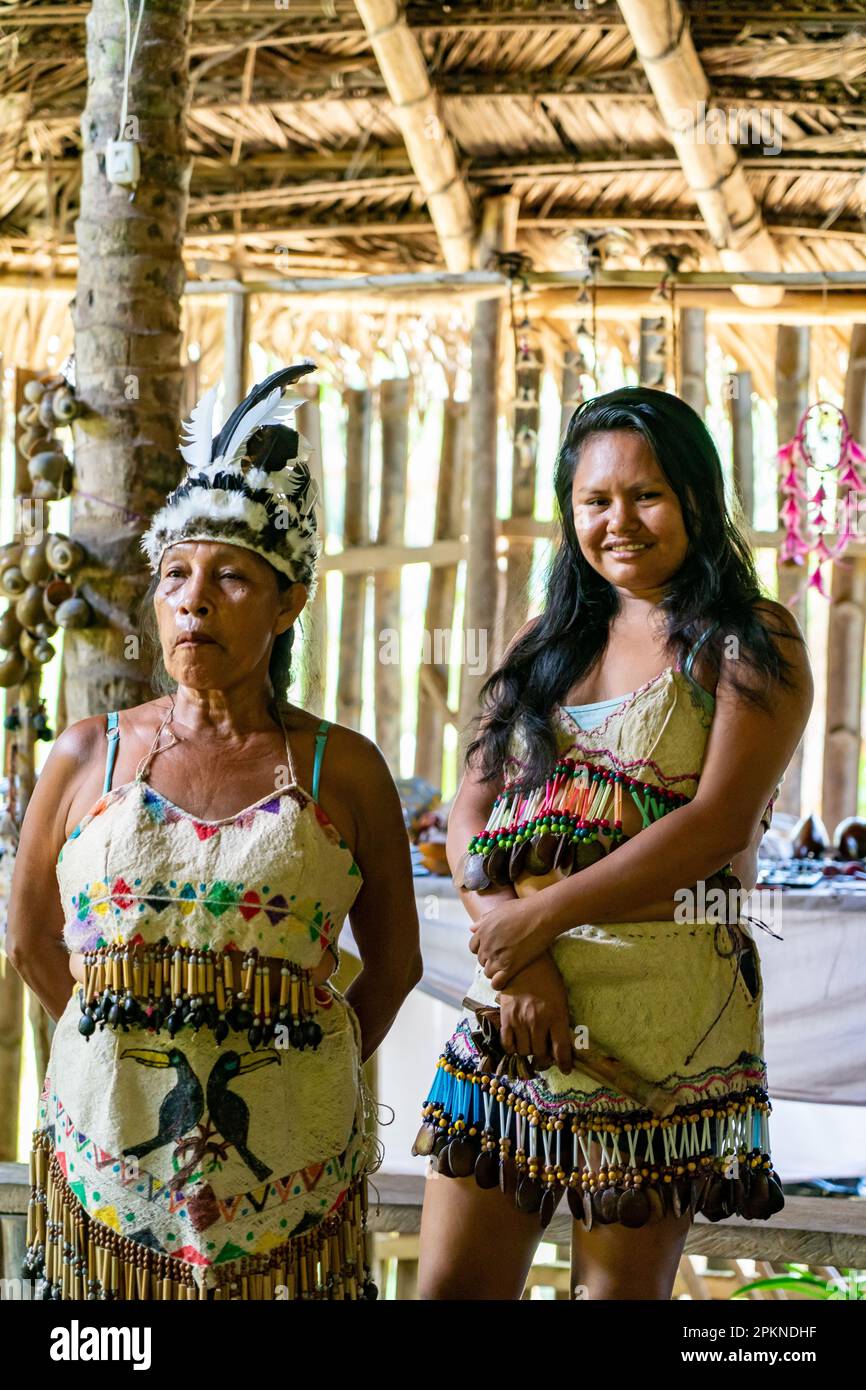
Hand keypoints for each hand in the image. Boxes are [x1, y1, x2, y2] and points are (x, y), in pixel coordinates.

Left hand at [468, 892, 552, 989]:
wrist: (541, 916)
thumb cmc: (523, 909)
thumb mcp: (499, 910)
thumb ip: (484, 920)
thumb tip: (472, 928)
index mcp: (483, 930)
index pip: (474, 947)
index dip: (483, 949)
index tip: (492, 950)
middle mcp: (487, 945)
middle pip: (482, 960)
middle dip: (490, 960)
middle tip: (503, 958)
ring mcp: (498, 957)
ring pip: (488, 972)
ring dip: (495, 972)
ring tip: (506, 969)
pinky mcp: (510, 967)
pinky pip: (497, 983)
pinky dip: (498, 984)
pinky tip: (505, 981)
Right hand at [498, 953, 573, 1073]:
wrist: (525, 962)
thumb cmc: (548, 979)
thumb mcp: (561, 999)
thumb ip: (561, 1021)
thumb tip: (561, 1043)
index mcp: (556, 1016)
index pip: (561, 1049)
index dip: (564, 1063)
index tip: (565, 1069)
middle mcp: (538, 1021)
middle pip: (540, 1054)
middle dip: (544, 1061)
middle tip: (545, 1060)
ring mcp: (520, 1020)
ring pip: (524, 1051)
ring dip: (528, 1054)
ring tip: (530, 1051)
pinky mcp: (506, 1017)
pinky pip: (507, 1042)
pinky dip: (512, 1049)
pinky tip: (516, 1047)